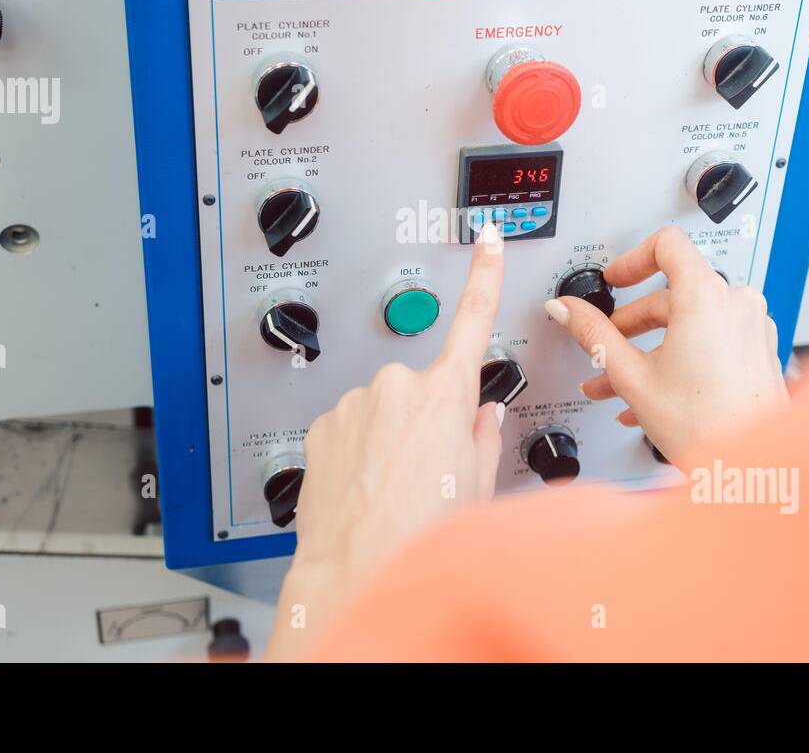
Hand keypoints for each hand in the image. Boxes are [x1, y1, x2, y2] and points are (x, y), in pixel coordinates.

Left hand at [265, 224, 506, 659]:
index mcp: (447, 395)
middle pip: (421, 388)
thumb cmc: (418, 534)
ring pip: (381, 409)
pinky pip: (350, 426)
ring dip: (388, 437)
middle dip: (425, 417)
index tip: (486, 241)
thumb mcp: (477, 485)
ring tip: (392, 486)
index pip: (473, 319)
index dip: (484, 275)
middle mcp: (397, 386)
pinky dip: (358, 449)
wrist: (355, 568)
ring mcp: (355, 403)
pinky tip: (365, 486)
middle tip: (427, 469)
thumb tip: (479, 417)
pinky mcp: (322, 423)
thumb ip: (482, 437)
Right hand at [544, 226, 787, 465]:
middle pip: (673, 293)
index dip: (631, 259)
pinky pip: (711, 342)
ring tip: (622, 383)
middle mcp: (737, 304)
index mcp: (706, 296)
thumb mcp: (631, 375)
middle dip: (632, 323)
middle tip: (608, 345)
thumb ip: (592, 334)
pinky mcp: (758, 352)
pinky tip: (654, 395)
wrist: (752, 469)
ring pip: (690, 324)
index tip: (615, 279)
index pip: (666, 244)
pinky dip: (680, 358)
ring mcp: (752, 328)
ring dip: (651, 348)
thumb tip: (566, 309)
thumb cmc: (706, 426)